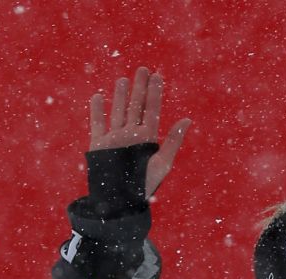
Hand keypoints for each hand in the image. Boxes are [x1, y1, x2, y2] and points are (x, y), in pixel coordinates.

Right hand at [88, 67, 190, 198]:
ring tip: (124, 79)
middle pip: (136, 107)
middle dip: (140, 89)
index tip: (157, 76)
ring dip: (121, 96)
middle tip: (143, 69)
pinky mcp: (99, 144)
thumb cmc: (144, 187)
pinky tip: (99, 97)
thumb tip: (188, 120)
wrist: (120, 202)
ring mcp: (115, 139)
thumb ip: (173, 141)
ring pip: (118, 111)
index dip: (155, 94)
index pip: (152, 111)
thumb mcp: (162, 163)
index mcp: (147, 139)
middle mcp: (131, 136)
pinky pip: (97, 123)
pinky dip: (97, 111)